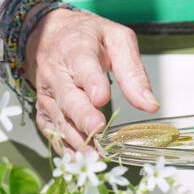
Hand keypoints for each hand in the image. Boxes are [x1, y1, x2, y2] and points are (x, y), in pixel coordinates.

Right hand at [23, 8, 159, 152]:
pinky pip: (51, 130)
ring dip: (75, 138)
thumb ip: (133, 70)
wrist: (48, 33)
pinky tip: (80, 160)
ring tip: (94, 156)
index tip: (102, 98)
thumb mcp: (116, 38)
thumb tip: (150, 105)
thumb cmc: (88, 36)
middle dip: (82, 115)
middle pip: (68, 97)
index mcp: (76, 49)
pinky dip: (63, 147)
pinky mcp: (43, 109)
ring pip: (59, 118)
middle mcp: (57, 74)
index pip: (83, 66)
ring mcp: (47, 94)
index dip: (92, 83)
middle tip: (98, 130)